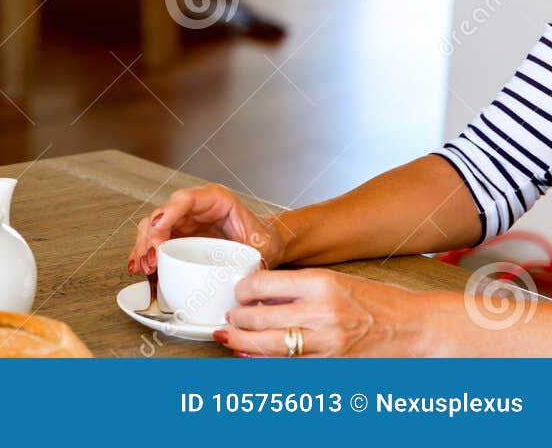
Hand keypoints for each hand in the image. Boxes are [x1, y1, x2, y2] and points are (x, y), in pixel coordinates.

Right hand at [128, 183, 284, 275]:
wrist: (264, 245)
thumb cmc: (263, 240)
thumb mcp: (261, 246)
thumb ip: (250, 256)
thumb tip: (239, 276)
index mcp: (216, 200)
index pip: (186, 199)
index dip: (169, 212)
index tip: (158, 227)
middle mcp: (194, 208)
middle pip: (163, 214)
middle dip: (151, 236)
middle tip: (150, 257)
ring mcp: (183, 221)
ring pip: (153, 227)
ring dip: (144, 246)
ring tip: (144, 266)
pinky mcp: (178, 236)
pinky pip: (155, 241)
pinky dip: (146, 253)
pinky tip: (140, 266)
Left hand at [218, 268, 431, 355]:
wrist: (417, 328)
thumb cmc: (379, 301)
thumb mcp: (335, 280)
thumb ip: (298, 288)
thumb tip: (260, 294)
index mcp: (321, 283)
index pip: (262, 284)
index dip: (243, 289)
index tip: (239, 292)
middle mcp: (321, 313)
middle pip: (259, 318)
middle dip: (237, 319)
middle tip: (230, 317)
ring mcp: (327, 343)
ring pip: (269, 346)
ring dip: (243, 343)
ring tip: (231, 338)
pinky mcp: (332, 366)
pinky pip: (289, 367)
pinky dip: (266, 363)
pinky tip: (252, 358)